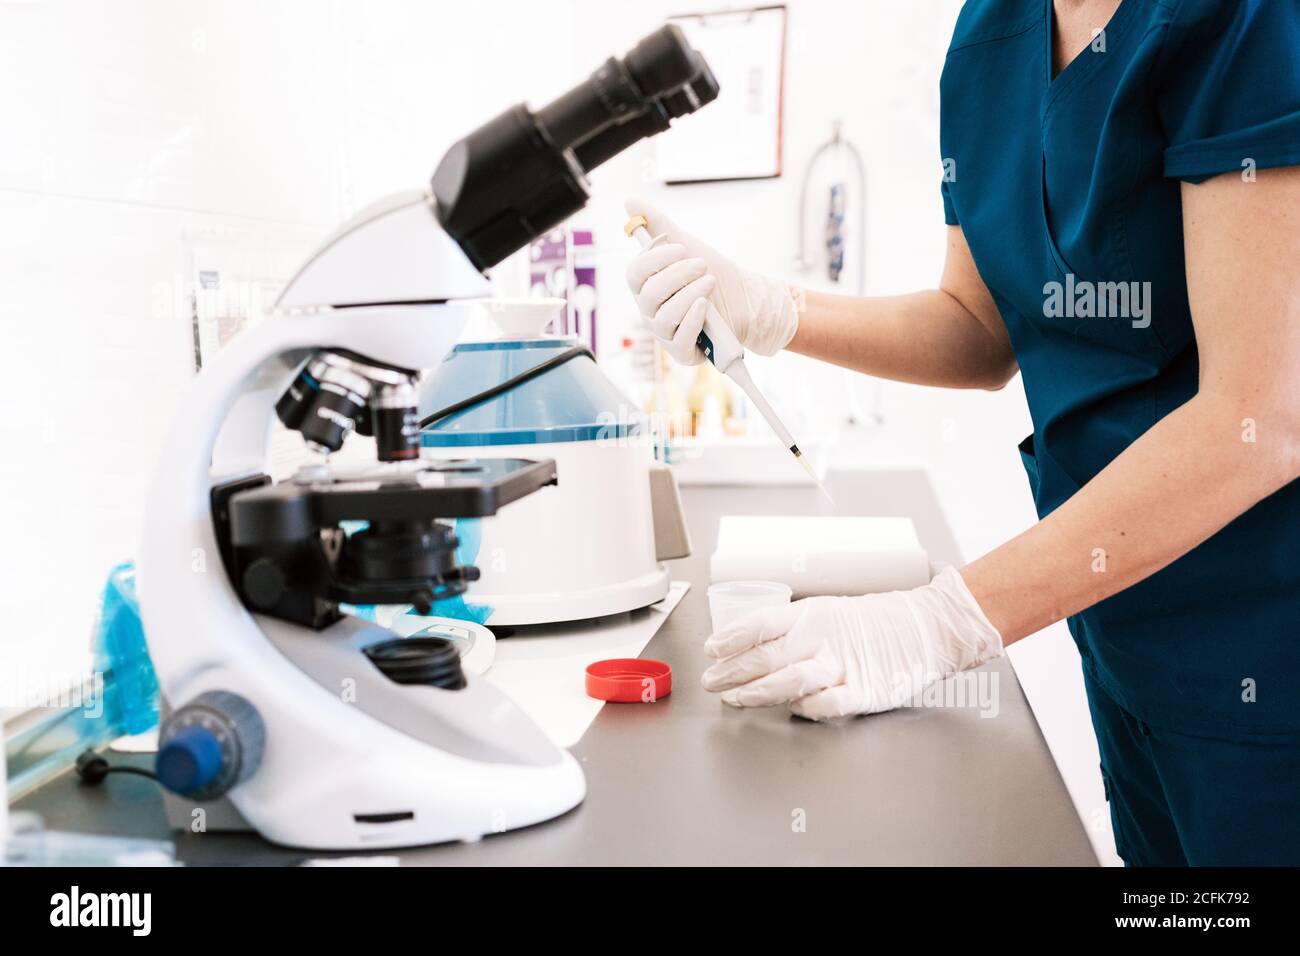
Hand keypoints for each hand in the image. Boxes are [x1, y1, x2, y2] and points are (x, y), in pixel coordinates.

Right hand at [624, 197, 798, 364]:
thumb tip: (630, 201)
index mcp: (646, 287)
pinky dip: (692, 320)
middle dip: (676, 276)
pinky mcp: (684, 352)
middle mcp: (651, 312)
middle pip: (648, 295)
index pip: (634, 274)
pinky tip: (705, 306)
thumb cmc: (710, 275)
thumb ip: (658, 225)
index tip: (680, 248)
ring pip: (663, 317)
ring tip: (710, 282)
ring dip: (688, 295)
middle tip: (701, 264)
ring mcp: (666, 334)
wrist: (745, 301)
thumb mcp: (687, 246)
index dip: (654, 260)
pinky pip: (680, 340)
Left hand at [700, 567, 1003, 719]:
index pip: (762, 622)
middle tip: (710, 681)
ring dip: (758, 691)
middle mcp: (823, 638)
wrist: (924, 628)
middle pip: (767, 655)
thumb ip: (791, 630)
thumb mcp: (826, 613)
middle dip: (732, 670)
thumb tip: (745, 646)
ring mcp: (844, 665)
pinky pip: (827, 703)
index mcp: (812, 614)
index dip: (732, 636)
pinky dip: (805, 707)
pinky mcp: (864, 691)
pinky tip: (789, 709)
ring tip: (735, 699)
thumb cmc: (870, 622)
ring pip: (791, 680)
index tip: (710, 649)